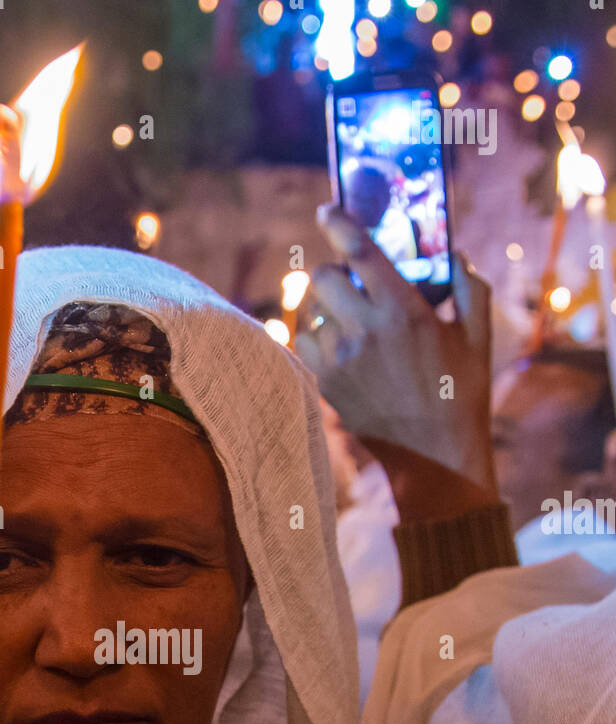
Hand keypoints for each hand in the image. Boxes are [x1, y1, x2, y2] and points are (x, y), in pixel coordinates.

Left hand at [296, 204, 494, 494]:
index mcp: (402, 310)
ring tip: (354, 323)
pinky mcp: (325, 383)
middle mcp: (364, 330)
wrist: (433, 455)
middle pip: (322, 277)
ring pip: (312, 312)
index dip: (339, 222)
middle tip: (352, 281)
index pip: (358, 251)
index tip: (328, 210)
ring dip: (328, 309)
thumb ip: (470, 288)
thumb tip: (455, 256)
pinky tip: (339, 345)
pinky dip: (315, 338)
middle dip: (334, 272)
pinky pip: (303, 343)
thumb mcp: (477, 337)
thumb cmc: (461, 393)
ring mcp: (339, 359)